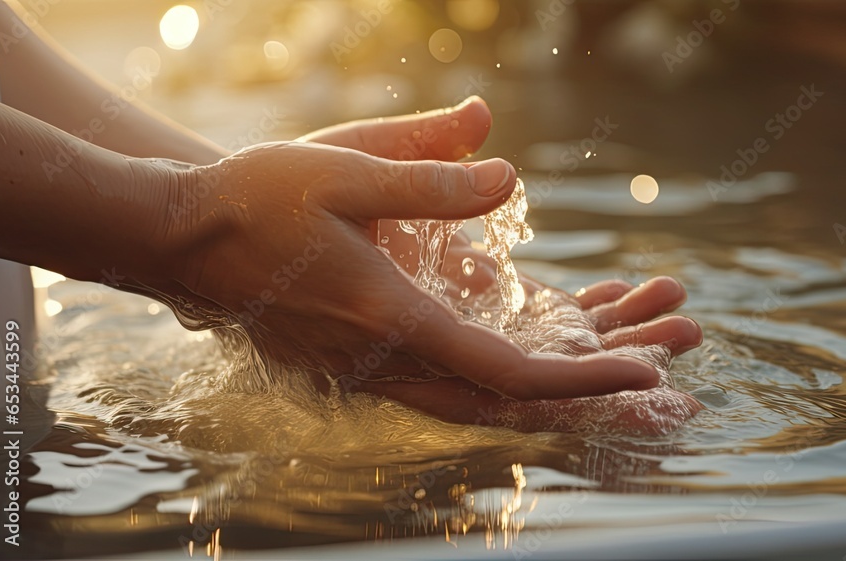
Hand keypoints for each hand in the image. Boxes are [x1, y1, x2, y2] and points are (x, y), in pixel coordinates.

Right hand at [285, 97, 704, 432]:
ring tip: (621, 348)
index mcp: (390, 319)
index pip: (506, 370)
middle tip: (660, 372)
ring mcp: (372, 368)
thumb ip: (430, 175)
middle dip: (586, 393)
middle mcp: (386, 361)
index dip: (584, 378)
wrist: (184, 239)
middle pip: (505, 402)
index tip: (648, 371)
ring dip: (551, 381)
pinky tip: (541, 341)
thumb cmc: (257, 200)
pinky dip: (504, 369)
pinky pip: (449, 377)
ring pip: (479, 397)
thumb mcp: (344, 170)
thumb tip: (508, 175)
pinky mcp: (363, 357)